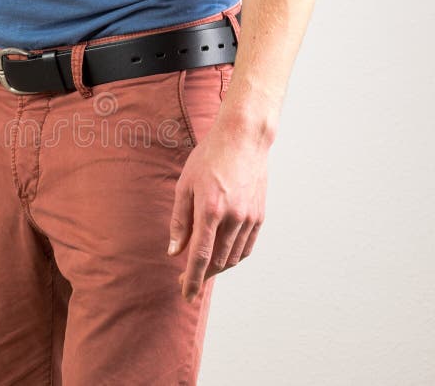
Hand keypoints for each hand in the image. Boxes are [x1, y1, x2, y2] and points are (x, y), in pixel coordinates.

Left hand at [167, 124, 268, 301]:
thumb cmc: (209, 158)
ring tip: (203, 269)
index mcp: (210, 210)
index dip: (192, 279)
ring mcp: (249, 217)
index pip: (200, 256)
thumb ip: (180, 221)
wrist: (243, 139)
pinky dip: (234, 257)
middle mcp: (233, 217)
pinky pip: (246, 247)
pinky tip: (223, 258)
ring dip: (218, 268)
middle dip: (201, 275)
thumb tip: (175, 251)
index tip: (186, 295)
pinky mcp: (260, 215)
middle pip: (218, 261)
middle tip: (185, 280)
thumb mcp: (184, 186)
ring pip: (233, 257)